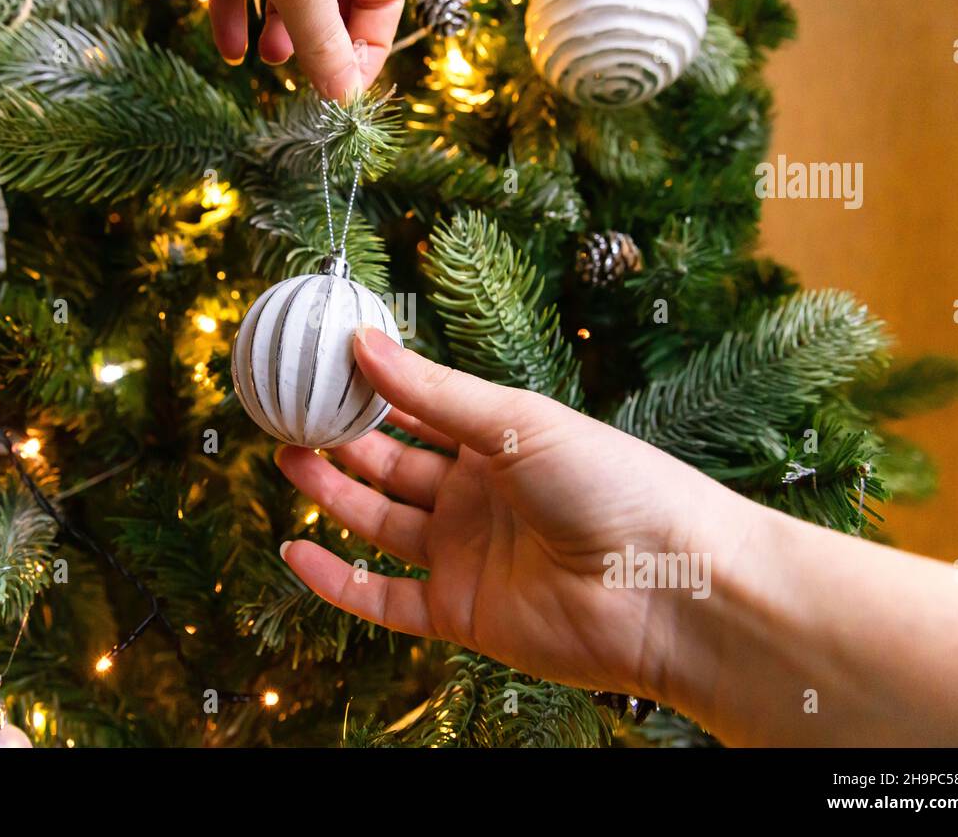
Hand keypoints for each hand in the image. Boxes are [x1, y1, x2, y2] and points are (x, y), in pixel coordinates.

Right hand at [277, 329, 957, 745]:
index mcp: (501, 441)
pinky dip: (338, 582)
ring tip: (286, 459)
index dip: (370, 389)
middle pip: (393, 464)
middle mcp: (480, 496)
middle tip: (288, 412)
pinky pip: (385, 600)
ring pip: (381, 523)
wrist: (672, 586)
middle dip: (341, 440)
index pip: (421, 408)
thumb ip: (433, 392)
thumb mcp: (517, 421)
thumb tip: (362, 343)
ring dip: (333, 496)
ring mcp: (468, 555)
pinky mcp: (462, 613)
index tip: (318, 363)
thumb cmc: (615, 485)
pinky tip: (295, 552)